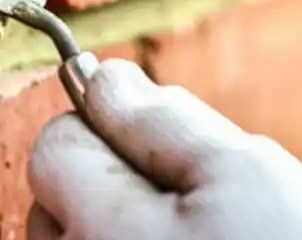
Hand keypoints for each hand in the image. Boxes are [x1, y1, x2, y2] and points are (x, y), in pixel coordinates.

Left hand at [26, 59, 301, 239]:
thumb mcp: (246, 171)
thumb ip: (162, 119)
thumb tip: (106, 77)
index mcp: (101, 227)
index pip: (54, 143)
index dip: (106, 126)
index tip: (160, 142)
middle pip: (54, 198)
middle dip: (110, 182)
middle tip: (193, 204)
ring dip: (116, 229)